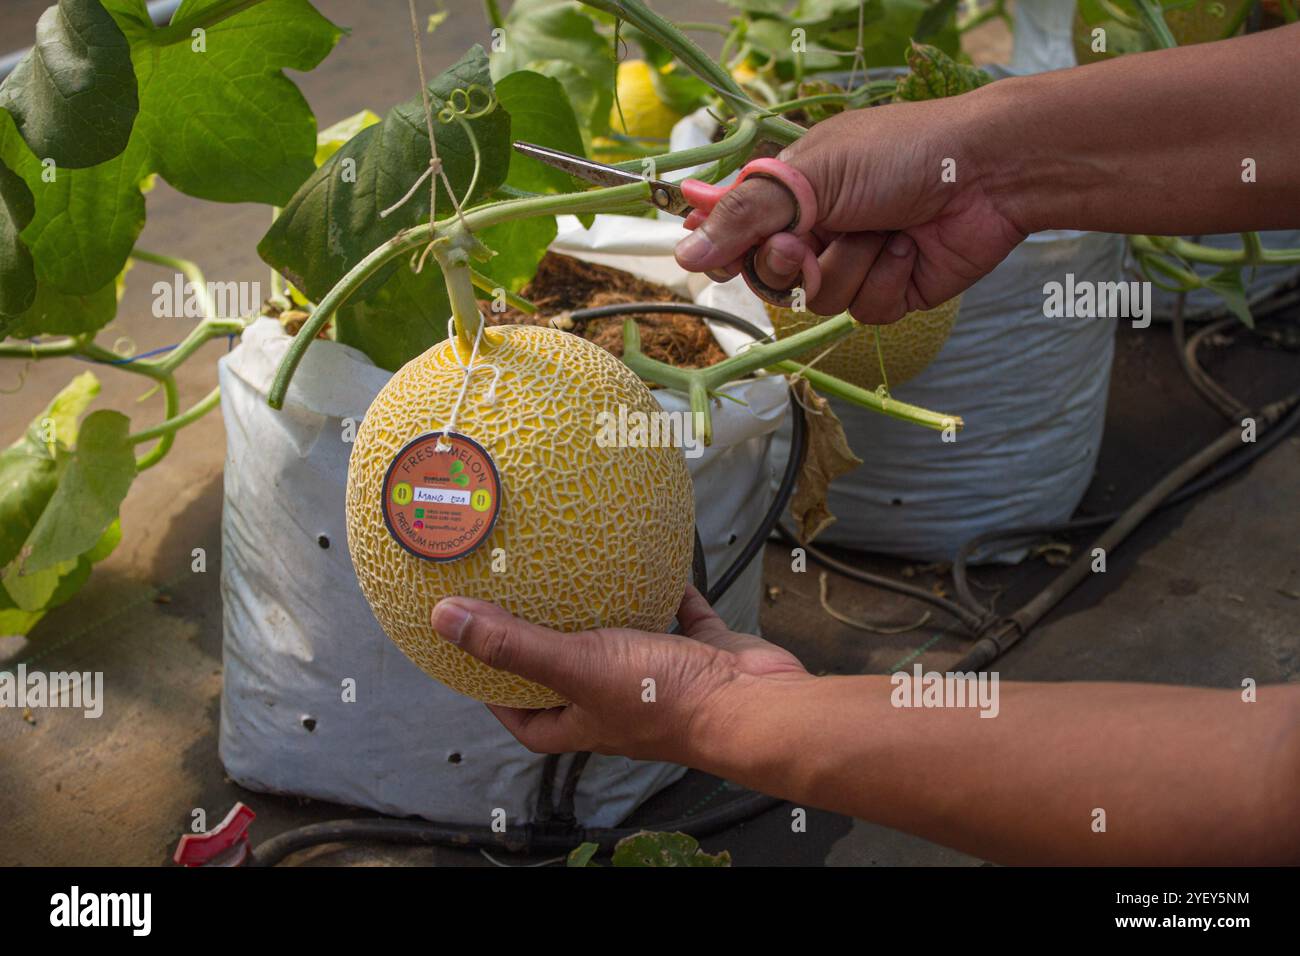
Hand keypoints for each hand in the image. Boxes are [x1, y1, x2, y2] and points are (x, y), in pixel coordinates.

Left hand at [430, 585, 811, 762]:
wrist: (754, 703)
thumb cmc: (664, 699)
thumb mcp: (577, 665)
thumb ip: (513, 644)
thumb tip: (446, 620)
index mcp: (586, 719)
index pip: (530, 722)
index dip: (500, 699)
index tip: (479, 663)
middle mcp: (621, 702)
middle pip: (576, 679)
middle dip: (553, 648)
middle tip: (529, 603)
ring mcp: (664, 677)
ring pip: (629, 642)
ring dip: (610, 614)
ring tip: (584, 575)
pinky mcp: (702, 650)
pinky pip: (681, 613)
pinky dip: (670, 590)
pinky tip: (656, 559)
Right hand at [674, 92, 1026, 322]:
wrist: (988, 173)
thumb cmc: (901, 152)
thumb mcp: (811, 174)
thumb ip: (745, 215)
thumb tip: (685, 252)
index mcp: (791, 193)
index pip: (734, 235)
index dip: (726, 252)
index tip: (722, 257)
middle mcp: (817, 230)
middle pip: (769, 279)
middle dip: (793, 263)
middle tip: (816, 237)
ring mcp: (853, 263)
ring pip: (819, 300)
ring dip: (852, 265)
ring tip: (884, 229)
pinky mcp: (890, 292)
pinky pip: (865, 312)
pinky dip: (887, 280)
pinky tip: (910, 249)